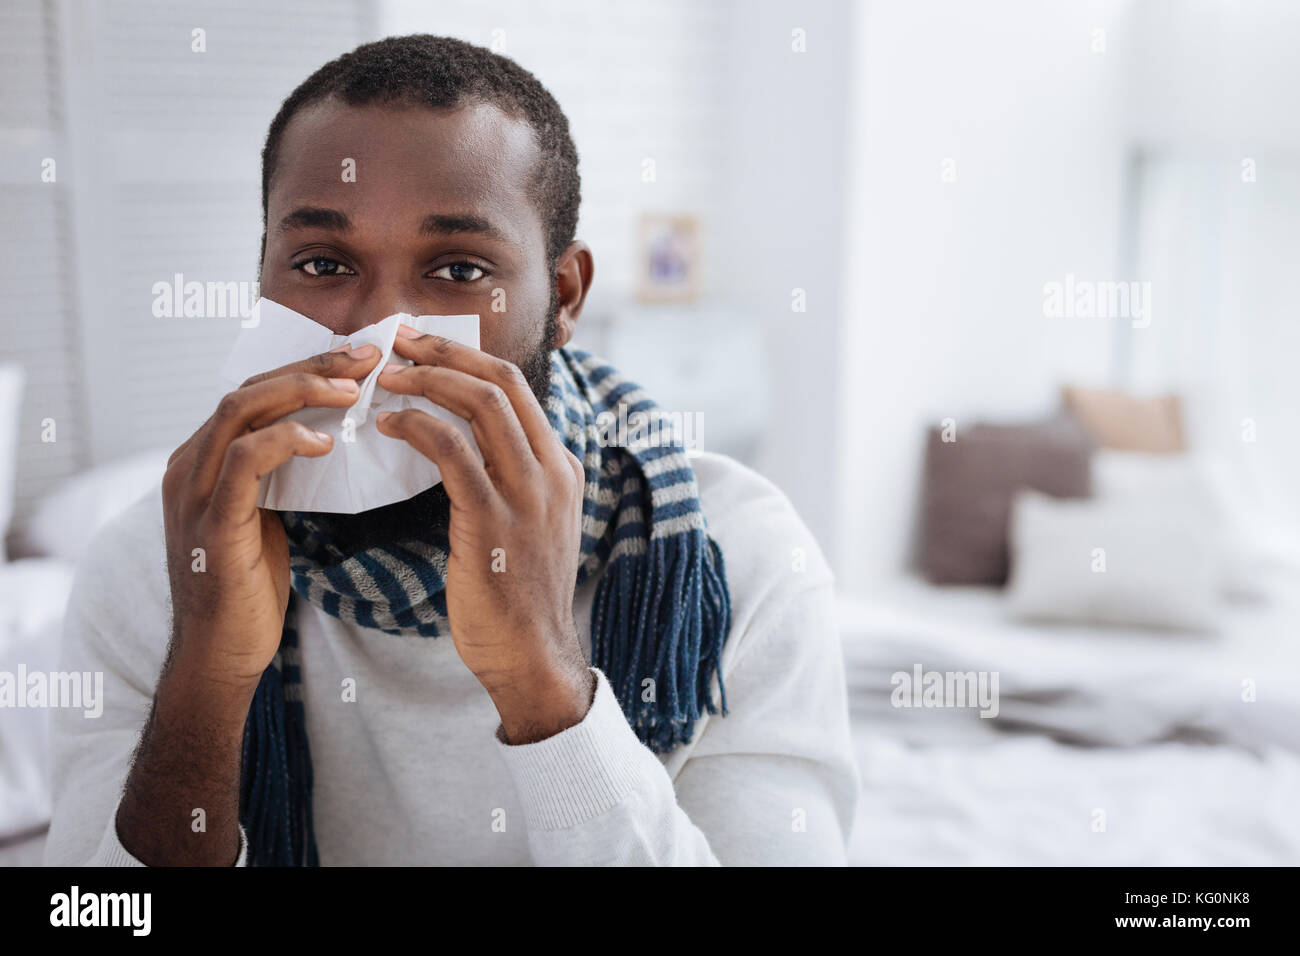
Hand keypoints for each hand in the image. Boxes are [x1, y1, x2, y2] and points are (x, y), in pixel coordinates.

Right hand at [161, 343, 379, 692]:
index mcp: (202, 459)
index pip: (254, 391)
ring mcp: (193, 490)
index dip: (306, 367)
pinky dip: (286, 441)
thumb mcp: (263, 517)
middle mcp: (188, 464)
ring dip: (303, 391)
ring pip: (242, 410)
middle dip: (312, 365)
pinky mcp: (210, 520)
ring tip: (355, 392)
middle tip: (367, 358)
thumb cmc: (249, 589)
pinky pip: (244, 460)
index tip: (359, 360)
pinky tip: (327, 443)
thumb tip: (325, 440)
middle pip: (249, 388)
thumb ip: (277, 477)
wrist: (221, 653)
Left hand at [376, 328, 594, 742]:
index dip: (466, 358)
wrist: (533, 655)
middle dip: (445, 352)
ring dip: (427, 381)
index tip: (424, 347)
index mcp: (562, 467)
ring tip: (383, 377)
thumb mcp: (533, 526)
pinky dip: (418, 428)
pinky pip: (454, 453)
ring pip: (481, 406)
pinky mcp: (494, 520)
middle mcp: (552, 471)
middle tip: (398, 340)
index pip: (517, 388)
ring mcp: (529, 494)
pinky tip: (388, 427)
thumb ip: (513, 482)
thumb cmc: (519, 596)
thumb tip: (473, 447)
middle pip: (501, 382)